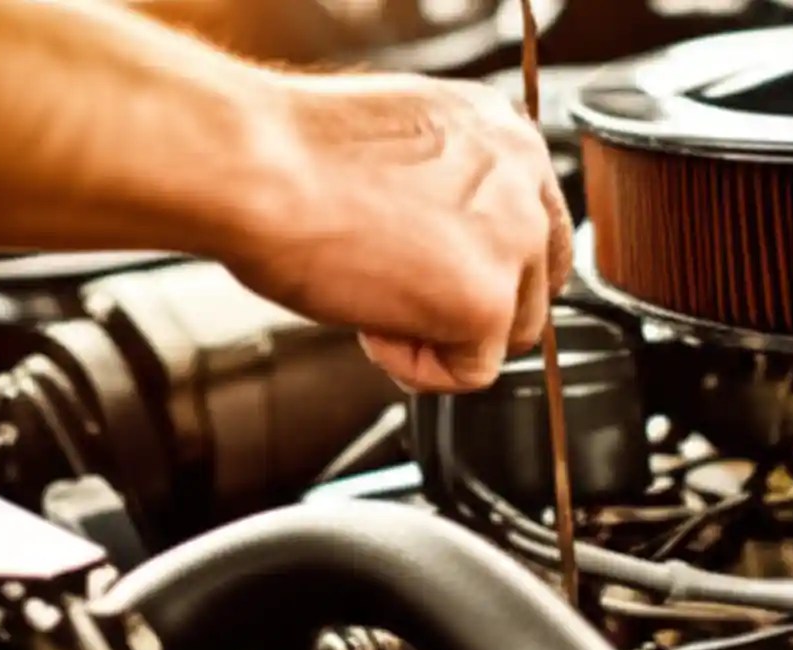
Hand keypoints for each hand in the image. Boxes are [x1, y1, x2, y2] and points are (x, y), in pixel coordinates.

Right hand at [225, 72, 572, 392]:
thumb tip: (449, 241)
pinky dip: (420, 368)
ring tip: (373, 302)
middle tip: (399, 297)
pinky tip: (371, 326)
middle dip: (471, 308)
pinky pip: (473, 372)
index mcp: (504, 135)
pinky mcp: (488, 301)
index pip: (538, 226)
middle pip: (532, 286)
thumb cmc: (290, 153)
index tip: (447, 279)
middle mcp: (523, 180)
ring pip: (510, 333)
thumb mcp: (399, 150)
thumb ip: (448, 191)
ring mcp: (513, 242)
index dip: (490, 267)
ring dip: (443, 336)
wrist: (255, 165)